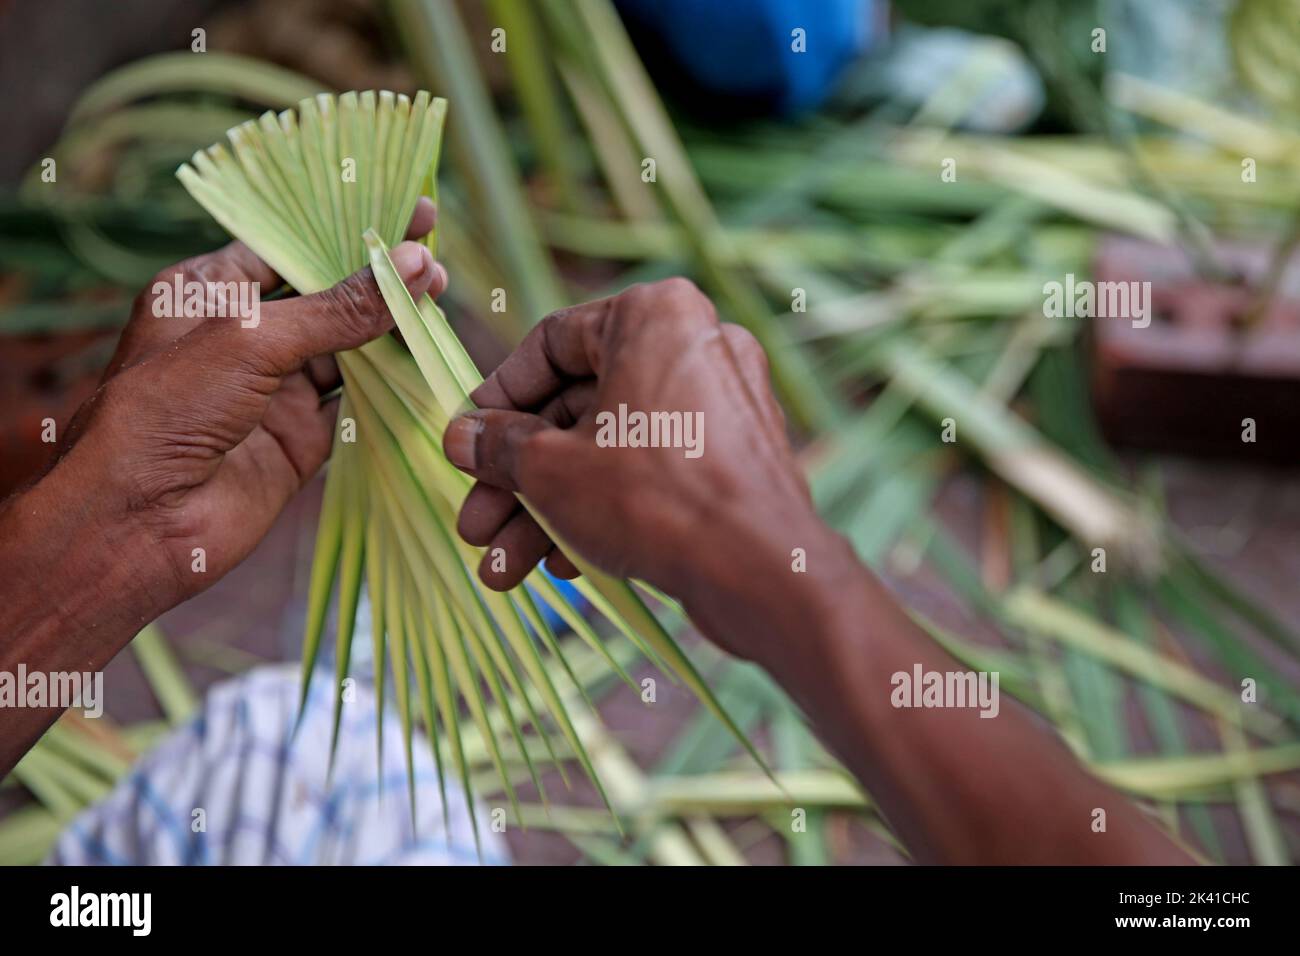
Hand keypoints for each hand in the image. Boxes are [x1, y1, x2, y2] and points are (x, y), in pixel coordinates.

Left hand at [12, 200, 445, 630]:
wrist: (137, 523)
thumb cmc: (167, 410)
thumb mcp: (252, 339)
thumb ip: (339, 308)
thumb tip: (416, 265)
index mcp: (205, 293)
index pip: (286, 247)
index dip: (344, 230)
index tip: (404, 213)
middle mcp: (239, 338)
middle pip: (323, 297)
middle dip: (376, 278)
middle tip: (435, 256)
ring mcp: (270, 391)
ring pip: (345, 350)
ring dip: (389, 329)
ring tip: (439, 298)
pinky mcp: (297, 440)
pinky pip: (353, 405)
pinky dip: (390, 386)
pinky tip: (426, 358)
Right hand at [442, 278, 841, 665]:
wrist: (759, 568)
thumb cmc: (651, 497)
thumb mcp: (551, 469)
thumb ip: (500, 446)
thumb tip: (461, 437)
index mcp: (653, 315)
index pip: (551, 343)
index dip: (497, 399)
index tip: (466, 443)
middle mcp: (695, 345)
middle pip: (578, 408)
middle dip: (518, 479)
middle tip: (475, 527)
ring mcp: (722, 404)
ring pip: (611, 449)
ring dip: (551, 509)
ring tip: (503, 570)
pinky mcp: (735, 457)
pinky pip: (654, 472)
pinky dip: (606, 510)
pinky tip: (563, 567)